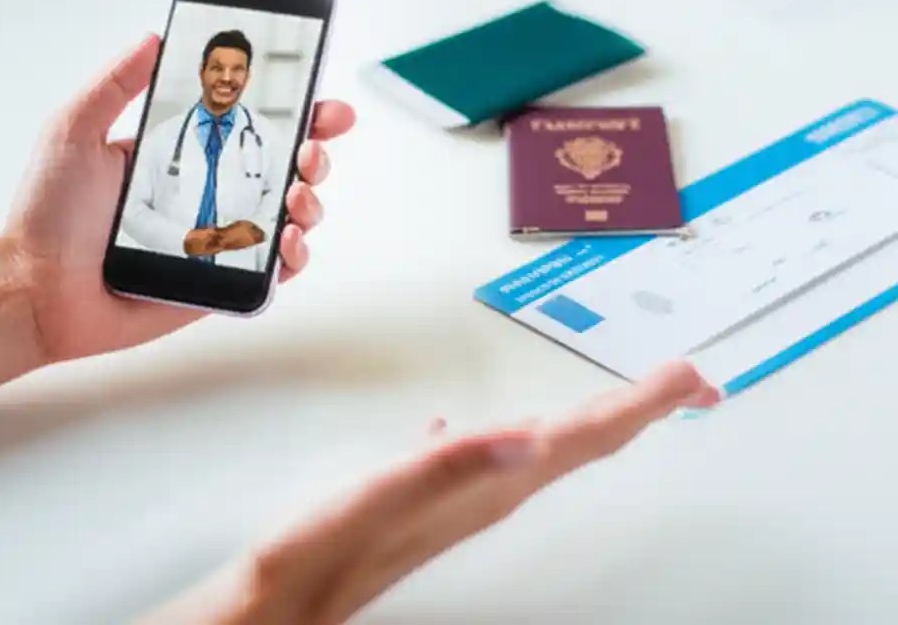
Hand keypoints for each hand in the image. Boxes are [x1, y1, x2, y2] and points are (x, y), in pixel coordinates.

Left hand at [2, 34, 353, 363]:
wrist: (34, 292)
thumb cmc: (45, 218)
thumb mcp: (74, 132)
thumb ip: (115, 84)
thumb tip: (154, 37)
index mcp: (178, 155)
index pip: (247, 125)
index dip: (291, 110)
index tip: (318, 96)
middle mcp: (204, 195)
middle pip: (282, 167)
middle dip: (314, 151)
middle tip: (314, 147)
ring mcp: (215, 242)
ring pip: (288, 218)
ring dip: (310, 201)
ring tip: (298, 194)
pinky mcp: (218, 286)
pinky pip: (272, 273)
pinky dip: (294, 257)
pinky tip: (289, 241)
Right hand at [140, 361, 720, 623]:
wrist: (287, 599)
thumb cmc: (323, 552)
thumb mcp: (382, 499)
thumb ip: (450, 464)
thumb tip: (525, 436)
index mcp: (488, 485)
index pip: (583, 436)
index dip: (640, 403)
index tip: (687, 375)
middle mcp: (489, 493)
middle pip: (583, 443)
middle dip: (639, 409)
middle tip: (687, 379)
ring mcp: (464, 498)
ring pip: (548, 451)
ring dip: (593, 421)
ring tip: (626, 399)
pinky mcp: (433, 498)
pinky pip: (496, 457)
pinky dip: (517, 434)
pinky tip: (501, 428)